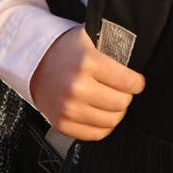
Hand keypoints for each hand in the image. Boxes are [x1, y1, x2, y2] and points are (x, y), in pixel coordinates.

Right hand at [30, 25, 144, 140]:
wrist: (35, 63)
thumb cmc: (66, 50)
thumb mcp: (90, 38)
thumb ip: (112, 45)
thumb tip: (137, 54)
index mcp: (87, 62)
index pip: (127, 81)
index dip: (137, 82)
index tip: (136, 81)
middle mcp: (77, 87)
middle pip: (121, 103)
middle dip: (127, 96)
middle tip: (123, 90)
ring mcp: (68, 108)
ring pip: (111, 121)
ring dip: (116, 112)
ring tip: (112, 101)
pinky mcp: (62, 123)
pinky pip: (95, 134)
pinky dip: (103, 125)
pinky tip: (101, 112)